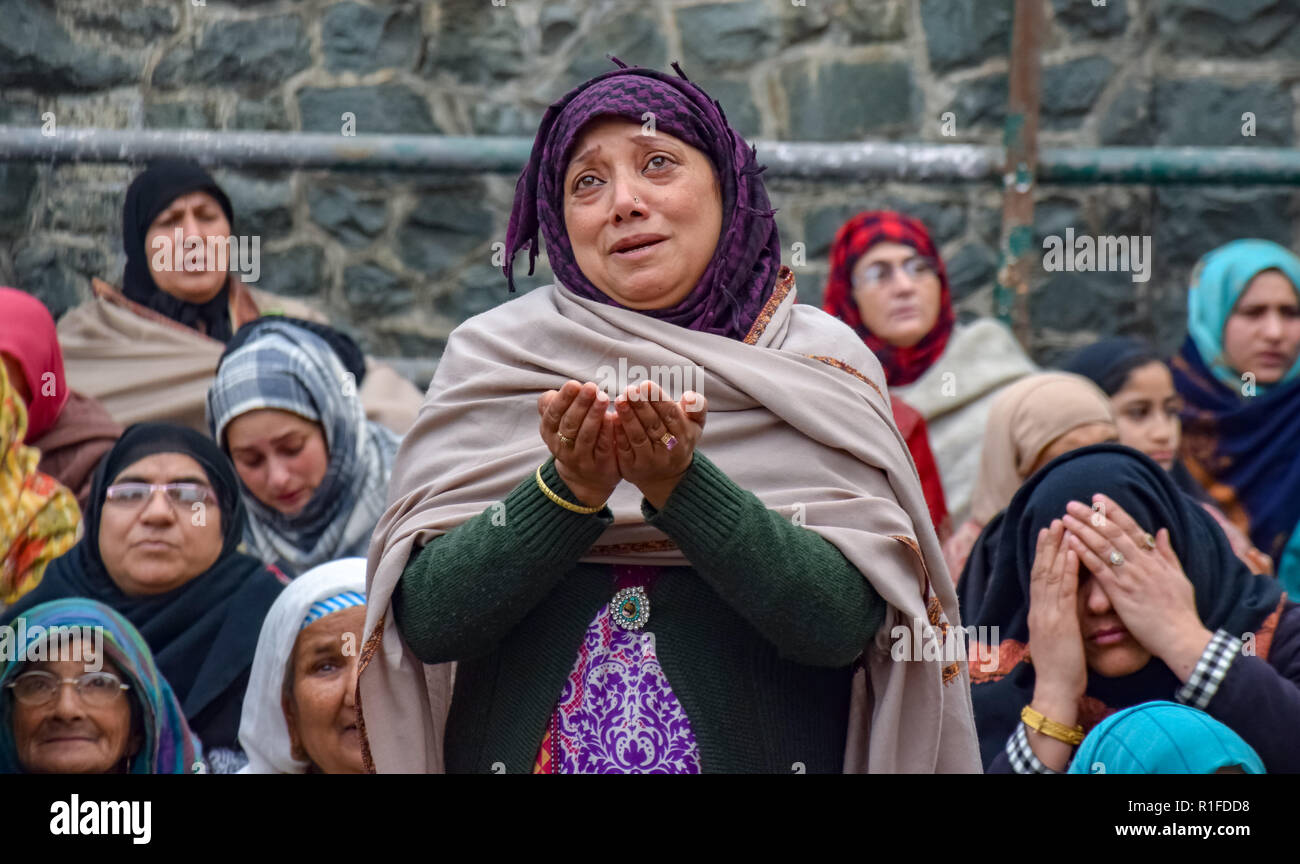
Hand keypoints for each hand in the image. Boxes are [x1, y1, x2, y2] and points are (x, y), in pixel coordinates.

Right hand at [537, 381, 619, 507]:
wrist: (584, 479)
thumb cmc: (572, 439)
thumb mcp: (557, 424)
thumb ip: (553, 406)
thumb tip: (552, 393)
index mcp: (549, 432)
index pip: (553, 414)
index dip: (562, 399)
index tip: (574, 384)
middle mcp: (562, 447)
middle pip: (569, 424)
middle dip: (580, 404)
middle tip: (591, 387)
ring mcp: (580, 459)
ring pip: (586, 436)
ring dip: (594, 416)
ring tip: (603, 398)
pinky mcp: (599, 466)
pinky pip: (602, 448)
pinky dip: (607, 432)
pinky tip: (613, 417)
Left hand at [611, 381, 707, 509]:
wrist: (667, 476)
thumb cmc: (679, 440)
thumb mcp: (695, 425)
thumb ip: (697, 407)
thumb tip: (689, 396)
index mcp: (684, 436)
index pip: (671, 414)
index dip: (658, 399)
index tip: (645, 384)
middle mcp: (668, 450)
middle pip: (653, 425)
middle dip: (640, 406)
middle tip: (629, 390)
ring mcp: (650, 461)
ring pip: (638, 437)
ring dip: (628, 418)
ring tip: (620, 400)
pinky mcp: (633, 468)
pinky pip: (625, 449)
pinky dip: (619, 433)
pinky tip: (613, 419)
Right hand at [1027, 519, 1087, 703]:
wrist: (1056, 691)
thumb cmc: (1061, 670)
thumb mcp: (1059, 639)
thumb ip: (1059, 620)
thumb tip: (1064, 609)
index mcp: (1040, 614)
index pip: (1040, 577)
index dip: (1044, 554)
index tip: (1049, 533)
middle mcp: (1040, 610)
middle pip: (1041, 570)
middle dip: (1047, 544)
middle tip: (1054, 521)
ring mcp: (1047, 615)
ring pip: (1049, 575)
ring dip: (1055, 549)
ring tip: (1061, 527)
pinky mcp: (1058, 622)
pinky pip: (1062, 591)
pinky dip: (1066, 569)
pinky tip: (1072, 553)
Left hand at [1062, 495, 1211, 680]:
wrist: (1182, 638)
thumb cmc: (1181, 612)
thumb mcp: (1179, 578)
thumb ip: (1167, 554)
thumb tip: (1161, 531)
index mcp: (1155, 559)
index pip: (1132, 528)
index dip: (1114, 511)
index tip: (1098, 497)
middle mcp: (1142, 564)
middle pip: (1114, 533)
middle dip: (1091, 516)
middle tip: (1072, 503)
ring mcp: (1131, 577)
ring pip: (1104, 546)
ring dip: (1083, 530)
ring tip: (1065, 518)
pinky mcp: (1121, 594)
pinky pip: (1099, 569)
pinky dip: (1084, 553)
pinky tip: (1070, 542)